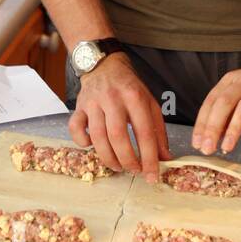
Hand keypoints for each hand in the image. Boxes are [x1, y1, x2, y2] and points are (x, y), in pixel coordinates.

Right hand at [68, 53, 171, 181]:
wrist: (104, 65)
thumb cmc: (129, 87)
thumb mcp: (149, 102)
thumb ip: (158, 130)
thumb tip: (165, 158)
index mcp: (134, 97)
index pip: (144, 132)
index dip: (149, 157)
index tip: (152, 175)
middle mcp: (113, 99)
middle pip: (118, 136)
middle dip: (128, 160)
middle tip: (134, 171)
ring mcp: (93, 103)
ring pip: (97, 136)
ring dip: (108, 157)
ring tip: (118, 166)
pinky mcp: (78, 107)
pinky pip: (75, 128)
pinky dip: (82, 142)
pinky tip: (92, 146)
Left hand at [192, 54, 240, 154]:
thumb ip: (228, 112)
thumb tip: (212, 136)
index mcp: (231, 80)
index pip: (211, 101)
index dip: (202, 123)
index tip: (197, 142)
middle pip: (224, 103)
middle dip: (213, 127)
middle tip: (208, 148)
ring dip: (233, 129)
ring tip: (226, 148)